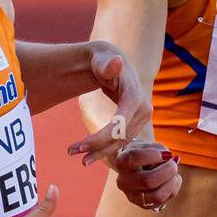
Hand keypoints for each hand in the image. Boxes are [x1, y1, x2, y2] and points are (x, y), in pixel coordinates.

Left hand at [67, 45, 150, 166]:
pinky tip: (89, 155)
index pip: (120, 122)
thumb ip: (107, 64)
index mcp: (135, 95)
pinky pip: (121, 140)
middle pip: (120, 136)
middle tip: (72, 152)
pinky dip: (105, 148)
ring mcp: (141, 118)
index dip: (102, 137)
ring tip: (78, 157)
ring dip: (100, 152)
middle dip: (97, 147)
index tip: (81, 146)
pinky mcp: (135, 123)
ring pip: (121, 142)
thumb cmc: (103, 59)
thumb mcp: (101, 59)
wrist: (111, 63)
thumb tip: (117, 61)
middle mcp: (143, 109)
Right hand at [111, 140, 182, 210]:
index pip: (133, 158)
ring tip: (174, 173)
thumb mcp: (149, 145)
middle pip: (147, 181)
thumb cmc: (145, 154)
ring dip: (172, 182)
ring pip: (157, 196)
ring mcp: (133, 196)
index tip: (166, 154)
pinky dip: (173, 188)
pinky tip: (172, 180)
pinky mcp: (144, 205)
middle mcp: (124, 181)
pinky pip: (164, 200)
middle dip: (167, 171)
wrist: (138, 167)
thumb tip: (173, 160)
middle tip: (174, 163)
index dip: (153, 155)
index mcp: (122, 162)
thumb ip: (160, 150)